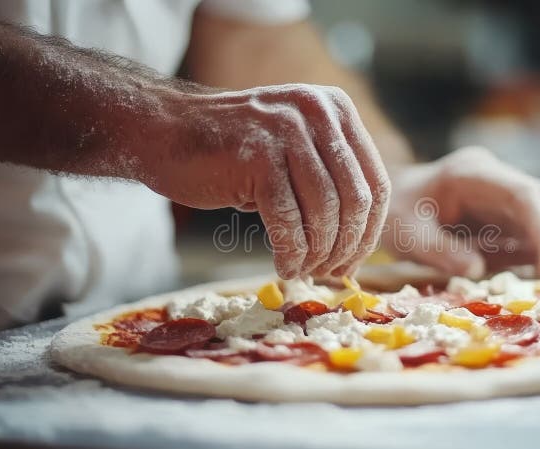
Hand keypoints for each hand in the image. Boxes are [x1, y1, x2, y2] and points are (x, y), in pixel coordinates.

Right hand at [141, 84, 390, 278]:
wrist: (164, 130)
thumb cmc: (231, 150)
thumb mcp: (292, 148)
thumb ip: (328, 176)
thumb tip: (358, 241)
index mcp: (335, 109)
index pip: (375, 182)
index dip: (370, 231)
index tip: (355, 261)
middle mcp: (317, 113)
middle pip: (355, 199)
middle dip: (347, 247)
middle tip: (330, 273)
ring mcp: (287, 131)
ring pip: (325, 211)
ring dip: (318, 253)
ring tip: (304, 270)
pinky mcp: (258, 156)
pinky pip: (288, 219)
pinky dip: (291, 252)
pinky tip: (284, 267)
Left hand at [382, 146, 539, 277]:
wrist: (393, 201)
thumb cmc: (397, 214)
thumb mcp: (408, 234)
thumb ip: (439, 251)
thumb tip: (476, 270)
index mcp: (471, 174)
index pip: (522, 193)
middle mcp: (495, 178)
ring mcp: (503, 194)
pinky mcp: (506, 212)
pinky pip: (534, 230)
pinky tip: (533, 276)